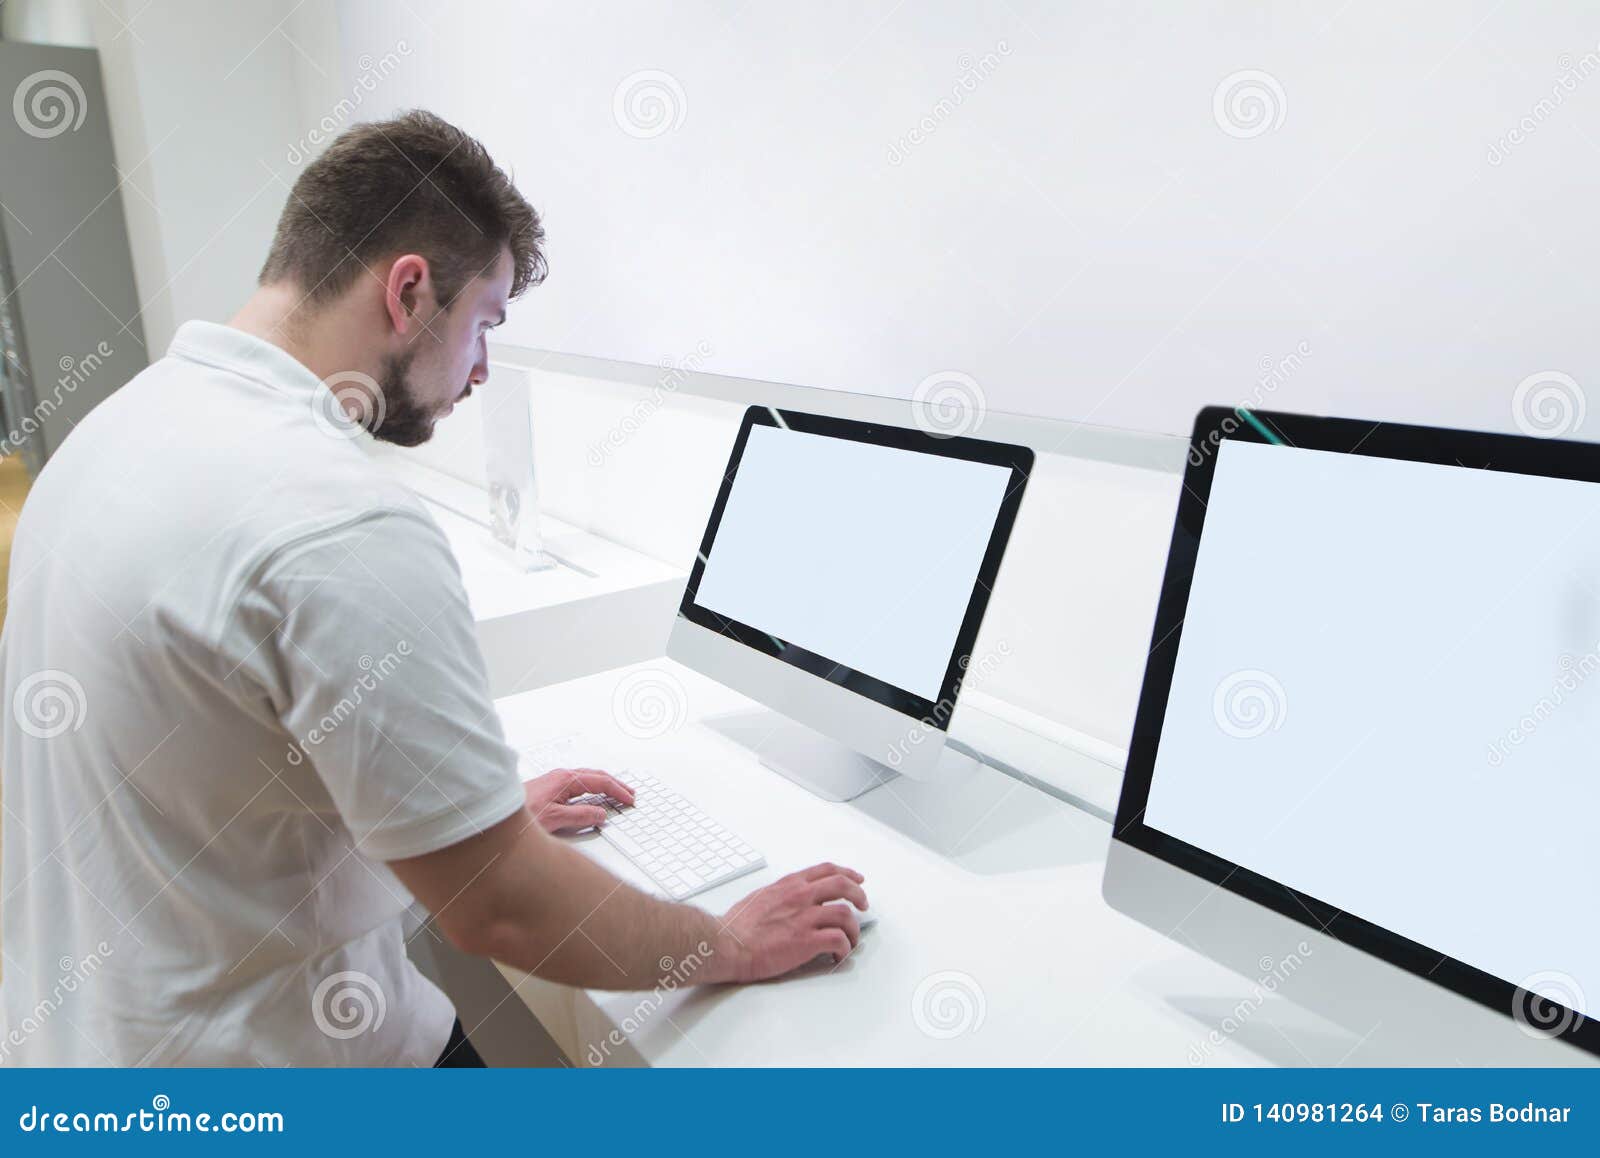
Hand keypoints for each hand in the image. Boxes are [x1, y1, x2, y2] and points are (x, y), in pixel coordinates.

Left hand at [523, 768, 635, 834]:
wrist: (495, 814)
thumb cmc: (520, 814)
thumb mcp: (554, 819)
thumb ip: (580, 816)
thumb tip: (601, 815)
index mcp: (565, 779)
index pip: (600, 782)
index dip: (618, 790)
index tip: (629, 799)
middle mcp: (561, 777)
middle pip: (596, 776)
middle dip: (615, 784)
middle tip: (630, 794)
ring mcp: (555, 781)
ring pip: (587, 779)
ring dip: (605, 786)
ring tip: (617, 794)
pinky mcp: (550, 789)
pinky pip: (579, 784)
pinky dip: (593, 789)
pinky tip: (593, 797)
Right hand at [714, 863, 867, 981]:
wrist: (727, 944)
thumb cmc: (736, 926)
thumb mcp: (760, 898)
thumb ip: (780, 896)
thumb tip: (788, 902)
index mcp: (789, 885)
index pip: (825, 870)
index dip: (846, 873)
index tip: (856, 879)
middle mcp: (800, 896)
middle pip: (842, 885)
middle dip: (859, 895)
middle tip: (863, 905)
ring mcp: (805, 918)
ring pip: (845, 914)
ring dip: (853, 929)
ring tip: (850, 941)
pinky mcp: (807, 940)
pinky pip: (838, 940)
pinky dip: (844, 949)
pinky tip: (838, 955)